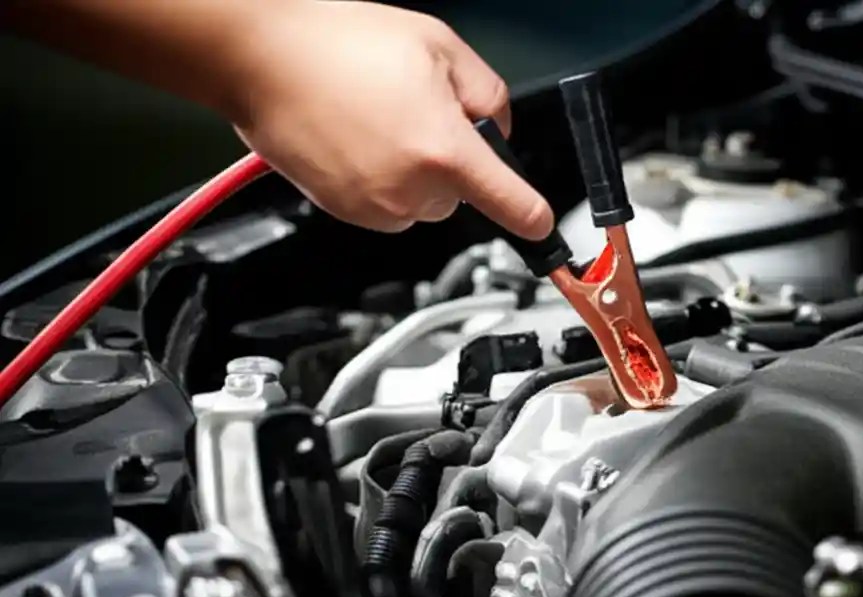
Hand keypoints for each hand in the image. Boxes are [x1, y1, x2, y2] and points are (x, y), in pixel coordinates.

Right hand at [229, 1, 552, 236]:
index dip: (536, 218)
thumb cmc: (338, 44)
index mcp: (445, 151)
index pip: (512, 204)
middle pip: (461, 196)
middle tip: (415, 111)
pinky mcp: (344, 212)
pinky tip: (358, 137)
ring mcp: (375, 207)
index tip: (544, 228)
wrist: (259, 57)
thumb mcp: (439, 44)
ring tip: (378, 119)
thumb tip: (498, 130)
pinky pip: (386, 206)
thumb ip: (487, 93)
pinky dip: (382, 180)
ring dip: (414, 171)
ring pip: (422, 203)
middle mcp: (412, 190)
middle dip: (451, 160)